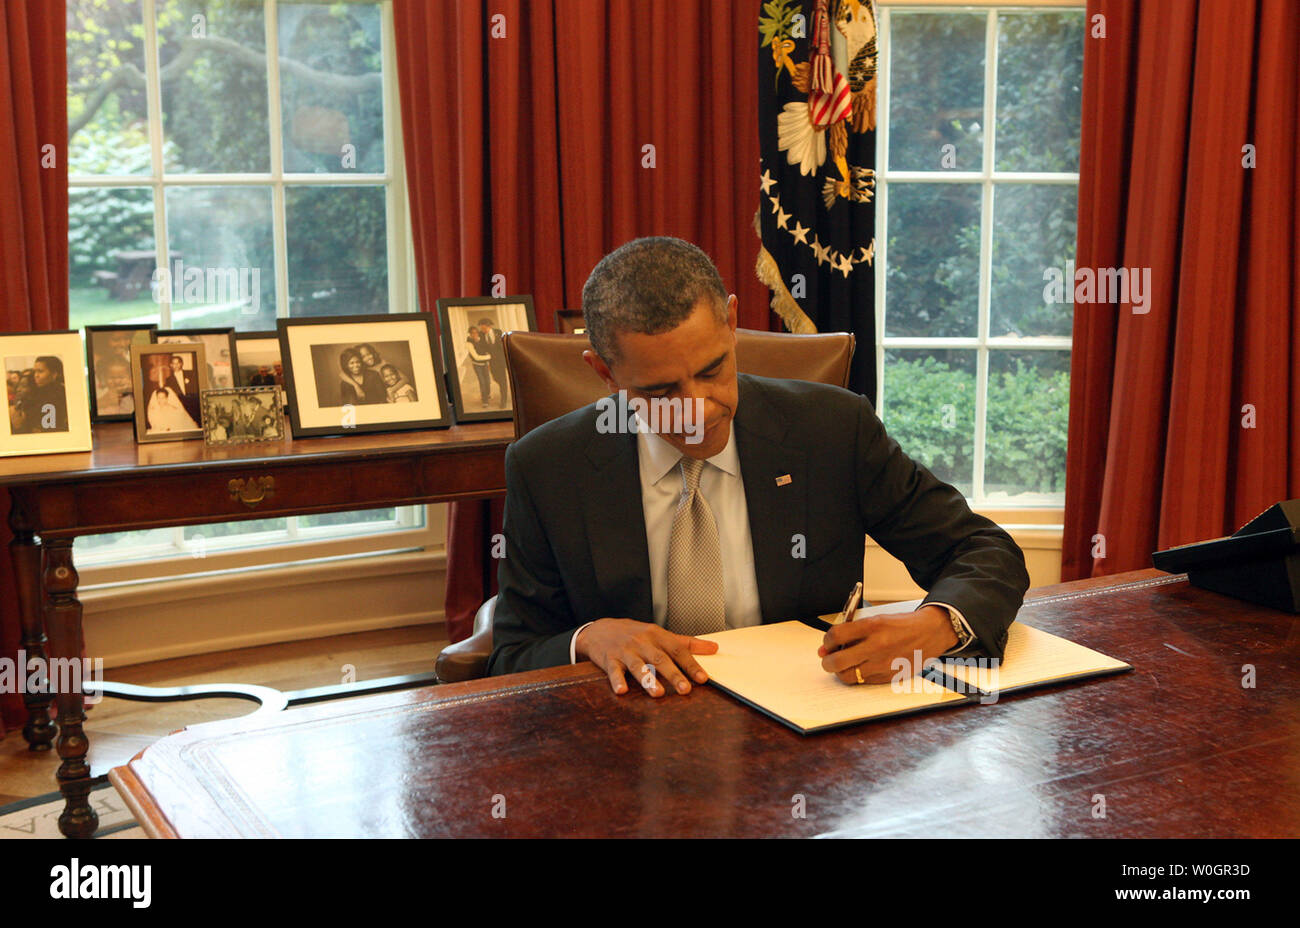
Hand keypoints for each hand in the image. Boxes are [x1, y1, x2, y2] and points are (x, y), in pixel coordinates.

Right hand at [575, 618, 718, 696]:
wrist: (600, 629)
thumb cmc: (634, 634)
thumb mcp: (660, 634)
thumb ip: (687, 643)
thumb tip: (714, 648)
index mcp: (657, 635)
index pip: (678, 650)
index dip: (691, 664)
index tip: (703, 678)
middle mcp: (642, 642)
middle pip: (660, 659)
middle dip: (673, 675)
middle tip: (685, 690)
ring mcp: (625, 651)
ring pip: (638, 666)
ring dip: (648, 680)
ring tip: (657, 693)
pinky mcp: (609, 659)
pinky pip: (613, 671)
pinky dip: (617, 681)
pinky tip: (622, 691)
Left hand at [817, 605, 957, 684]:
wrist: (930, 633)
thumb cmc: (902, 625)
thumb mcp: (876, 620)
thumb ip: (851, 632)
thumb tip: (828, 647)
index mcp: (873, 626)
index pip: (836, 636)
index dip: (827, 641)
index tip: (828, 643)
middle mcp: (877, 646)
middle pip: (838, 661)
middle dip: (827, 661)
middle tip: (828, 659)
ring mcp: (883, 663)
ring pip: (848, 676)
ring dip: (840, 672)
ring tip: (844, 665)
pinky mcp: (889, 676)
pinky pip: (863, 682)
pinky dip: (857, 676)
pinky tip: (860, 668)